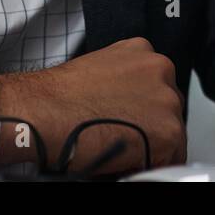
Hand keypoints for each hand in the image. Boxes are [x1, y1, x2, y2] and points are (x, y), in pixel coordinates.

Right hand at [0, 37, 186, 175]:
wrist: (43, 112)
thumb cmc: (59, 96)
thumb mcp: (100, 70)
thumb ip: (125, 80)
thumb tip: (131, 103)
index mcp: (143, 51)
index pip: (157, 86)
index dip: (143, 109)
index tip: (132, 120)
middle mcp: (160, 70)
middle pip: (167, 107)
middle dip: (150, 123)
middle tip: (123, 134)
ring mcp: (167, 99)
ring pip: (171, 132)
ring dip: (151, 142)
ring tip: (119, 146)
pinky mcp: (168, 130)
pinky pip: (169, 157)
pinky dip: (149, 162)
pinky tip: (123, 157)